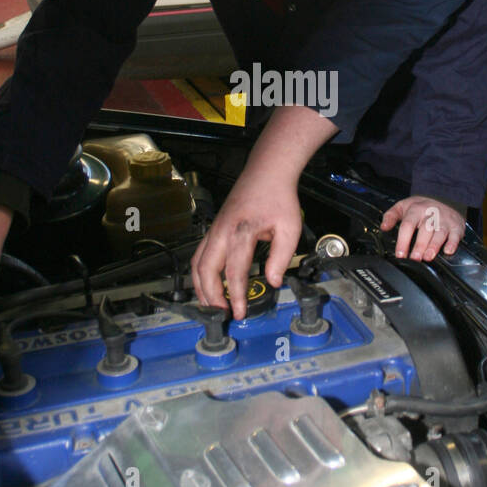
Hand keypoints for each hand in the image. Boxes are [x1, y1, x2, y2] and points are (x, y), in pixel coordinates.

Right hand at [191, 171, 302, 319]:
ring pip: (197, 263)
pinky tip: (206, 285)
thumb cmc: (278, 198)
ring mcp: (214, 230)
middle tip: (221, 313)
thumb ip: (281, 258)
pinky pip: (199, 255)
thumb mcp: (289, 228)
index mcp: (241, 233)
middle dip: (211, 296)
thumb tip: (273, 281)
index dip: (236, 296)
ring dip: (200, 287)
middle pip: (206, 270)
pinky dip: (199, 273)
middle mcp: (222, 232)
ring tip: (210, 305)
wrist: (266, 173)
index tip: (239, 313)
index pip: (235, 272)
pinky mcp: (213, 229)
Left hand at [380, 195, 465, 261]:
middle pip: (425, 230)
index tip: (400, 254)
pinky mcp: (456, 226)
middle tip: (414, 258)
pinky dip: (453, 243)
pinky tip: (448, 251)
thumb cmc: (421, 207)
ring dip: (434, 245)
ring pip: (440, 233)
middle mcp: (431, 214)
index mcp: (416, 210)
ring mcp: (444, 220)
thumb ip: (390, 216)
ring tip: (428, 257)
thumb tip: (383, 227)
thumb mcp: (403, 207)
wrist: (444, 197)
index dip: (403, 241)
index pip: (408, 225)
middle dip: (419, 245)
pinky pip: (456, 235)